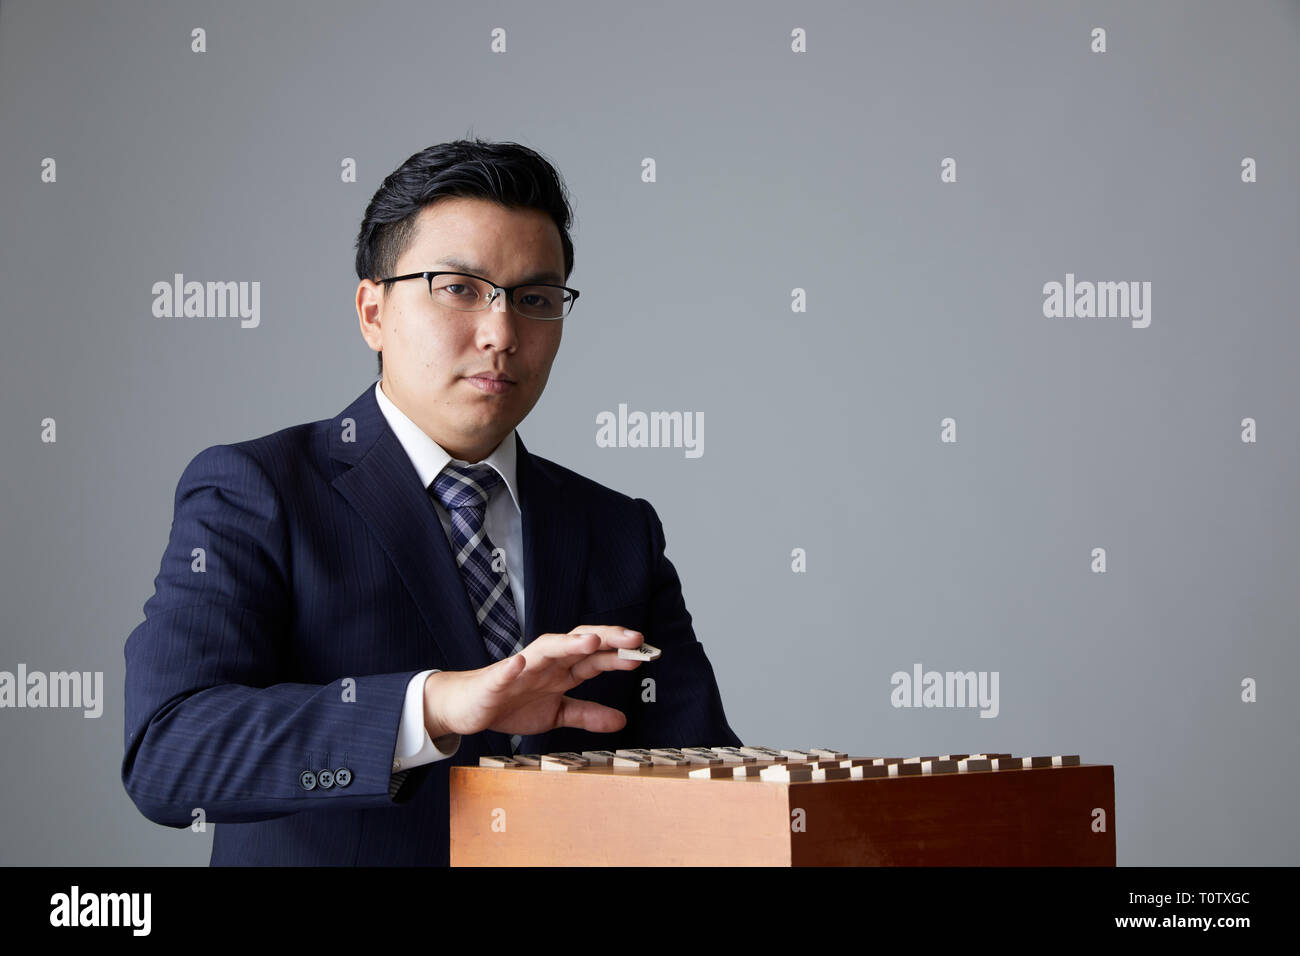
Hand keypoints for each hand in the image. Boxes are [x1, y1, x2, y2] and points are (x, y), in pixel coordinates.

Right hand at [423, 625, 648, 737]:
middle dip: (606, 639)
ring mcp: (520, 669)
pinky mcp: (494, 681)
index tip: (648, 653)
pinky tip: (520, 662)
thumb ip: (587, 714)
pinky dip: (512, 666)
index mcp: (561, 671)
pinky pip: (503, 672)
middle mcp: (545, 663)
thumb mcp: (556, 713)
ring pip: (546, 650)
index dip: (620, 654)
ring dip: (567, 643)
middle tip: (634, 639)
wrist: (468, 708)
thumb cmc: (511, 704)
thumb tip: (622, 720)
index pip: (595, 658)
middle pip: (578, 643)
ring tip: (590, 642)